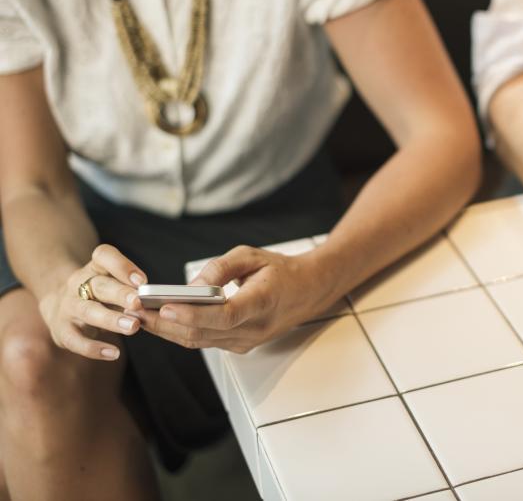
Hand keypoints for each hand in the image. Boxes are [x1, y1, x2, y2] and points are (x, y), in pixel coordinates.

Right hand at [37, 244, 146, 360]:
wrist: (58, 305)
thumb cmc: (100, 294)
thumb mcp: (112, 282)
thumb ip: (132, 288)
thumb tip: (158, 300)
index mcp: (95, 267)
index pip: (104, 256)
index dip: (122, 266)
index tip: (142, 281)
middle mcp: (78, 284)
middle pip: (99, 286)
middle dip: (120, 294)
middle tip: (139, 302)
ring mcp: (68, 307)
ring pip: (88, 311)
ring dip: (111, 320)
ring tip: (133, 327)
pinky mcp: (61, 330)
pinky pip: (75, 340)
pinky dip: (94, 348)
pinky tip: (113, 353)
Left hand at [132, 245, 332, 353]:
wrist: (308, 292)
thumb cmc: (281, 271)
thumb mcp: (253, 256)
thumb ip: (220, 268)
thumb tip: (190, 286)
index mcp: (263, 301)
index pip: (225, 315)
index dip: (193, 314)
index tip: (165, 307)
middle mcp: (255, 329)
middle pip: (203, 333)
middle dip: (164, 323)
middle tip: (133, 309)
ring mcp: (247, 342)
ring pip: (199, 341)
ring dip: (166, 330)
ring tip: (137, 315)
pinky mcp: (239, 347)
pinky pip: (205, 342)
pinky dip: (180, 331)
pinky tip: (159, 320)